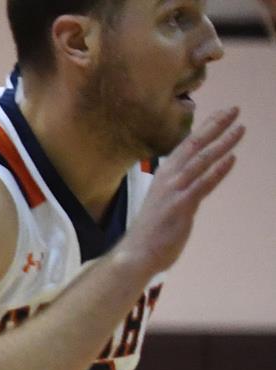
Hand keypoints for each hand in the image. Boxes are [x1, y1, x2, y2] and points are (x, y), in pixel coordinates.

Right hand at [120, 106, 242, 277]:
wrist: (135, 254)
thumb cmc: (150, 230)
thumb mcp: (163, 200)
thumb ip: (179, 186)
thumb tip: (194, 177)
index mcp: (163, 175)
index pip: (186, 145)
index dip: (205, 128)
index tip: (222, 113)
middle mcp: (168, 179)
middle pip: (194, 146)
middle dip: (215, 126)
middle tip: (234, 109)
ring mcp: (174, 192)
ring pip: (201, 162)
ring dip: (221, 143)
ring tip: (240, 128)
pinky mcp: (181, 206)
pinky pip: (202, 185)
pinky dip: (217, 171)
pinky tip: (231, 158)